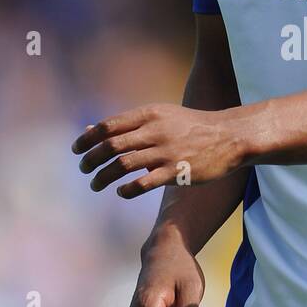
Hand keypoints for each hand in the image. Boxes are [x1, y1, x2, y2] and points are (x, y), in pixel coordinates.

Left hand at [72, 103, 246, 197]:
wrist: (230, 136)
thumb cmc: (191, 127)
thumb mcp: (160, 117)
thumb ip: (127, 125)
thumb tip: (90, 130)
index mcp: (150, 114)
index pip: (108, 126)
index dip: (87, 140)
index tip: (77, 150)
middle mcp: (155, 131)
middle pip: (110, 146)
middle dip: (91, 160)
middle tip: (84, 170)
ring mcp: (167, 151)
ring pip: (122, 166)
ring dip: (103, 177)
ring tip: (96, 185)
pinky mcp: (178, 171)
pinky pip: (143, 183)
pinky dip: (127, 190)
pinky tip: (121, 192)